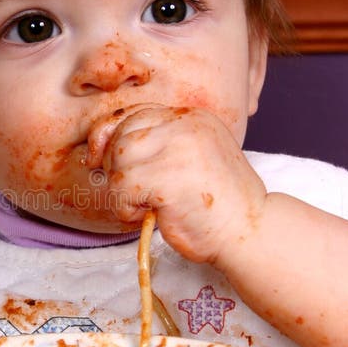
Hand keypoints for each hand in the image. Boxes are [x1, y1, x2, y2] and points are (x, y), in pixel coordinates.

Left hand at [87, 105, 266, 265]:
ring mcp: (179, 148)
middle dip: (116, 166)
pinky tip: (149, 216)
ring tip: (146, 206)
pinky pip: (122, 188)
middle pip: (122, 134)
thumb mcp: (188, 160)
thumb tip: (97, 148)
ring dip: (122, 190)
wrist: (250, 232)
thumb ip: (155, 146)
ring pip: (119, 159)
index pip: (135, 114)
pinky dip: (126, 208)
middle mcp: (186, 125)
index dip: (109, 135)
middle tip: (134, 194)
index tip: (98, 159)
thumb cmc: (215, 204)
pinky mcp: (168, 178)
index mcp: (192, 117)